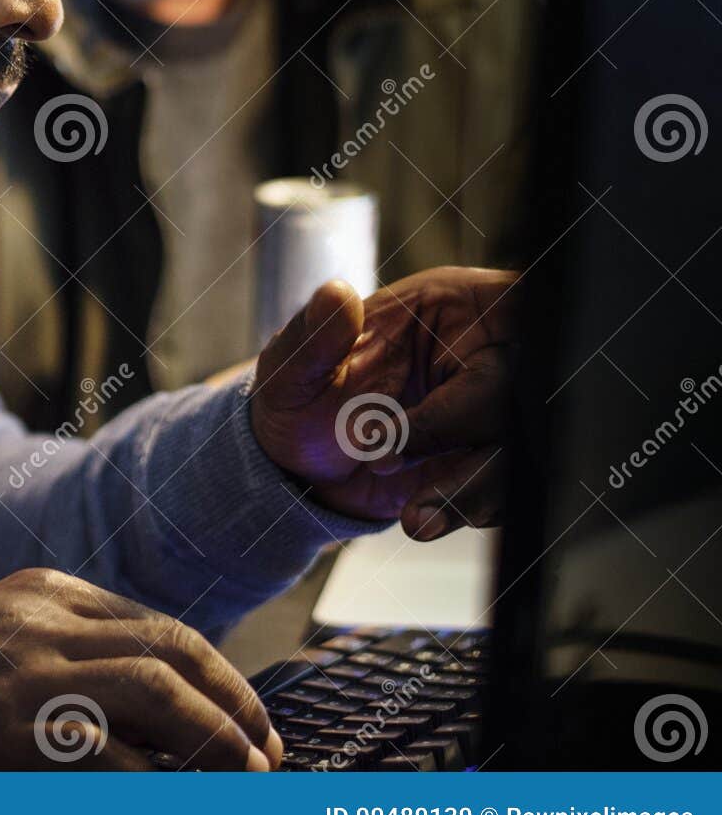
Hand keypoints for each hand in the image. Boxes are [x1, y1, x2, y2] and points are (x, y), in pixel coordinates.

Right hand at [0, 568, 281, 770]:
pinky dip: (152, 775)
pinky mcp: (12, 727)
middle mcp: (46, 620)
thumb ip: (76, 643)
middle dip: (233, 701)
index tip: (250, 717)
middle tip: (266, 747)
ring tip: (245, 771)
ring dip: (213, 733)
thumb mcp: (9, 629)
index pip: (161, 626)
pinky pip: (106, 750)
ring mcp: (30, 671)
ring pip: (155, 687)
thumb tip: (166, 692)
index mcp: (50, 592)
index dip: (218, 675)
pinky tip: (174, 792)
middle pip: (171, 649)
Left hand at [249, 267, 519, 539]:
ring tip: (416, 516)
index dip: (509, 344)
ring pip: (521, 442)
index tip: (460, 387)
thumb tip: (335, 295)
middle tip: (388, 460)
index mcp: (448, 308)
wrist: (299, 470)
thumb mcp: (292, 369)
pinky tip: (424, 520)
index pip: (511, 307)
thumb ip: (314, 336)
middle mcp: (482, 355)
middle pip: (522, 385)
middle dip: (463, 432)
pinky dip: (470, 507)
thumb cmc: (299, 400)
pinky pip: (508, 486)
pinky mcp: (489, 461)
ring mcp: (491, 412)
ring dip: (474, 485)